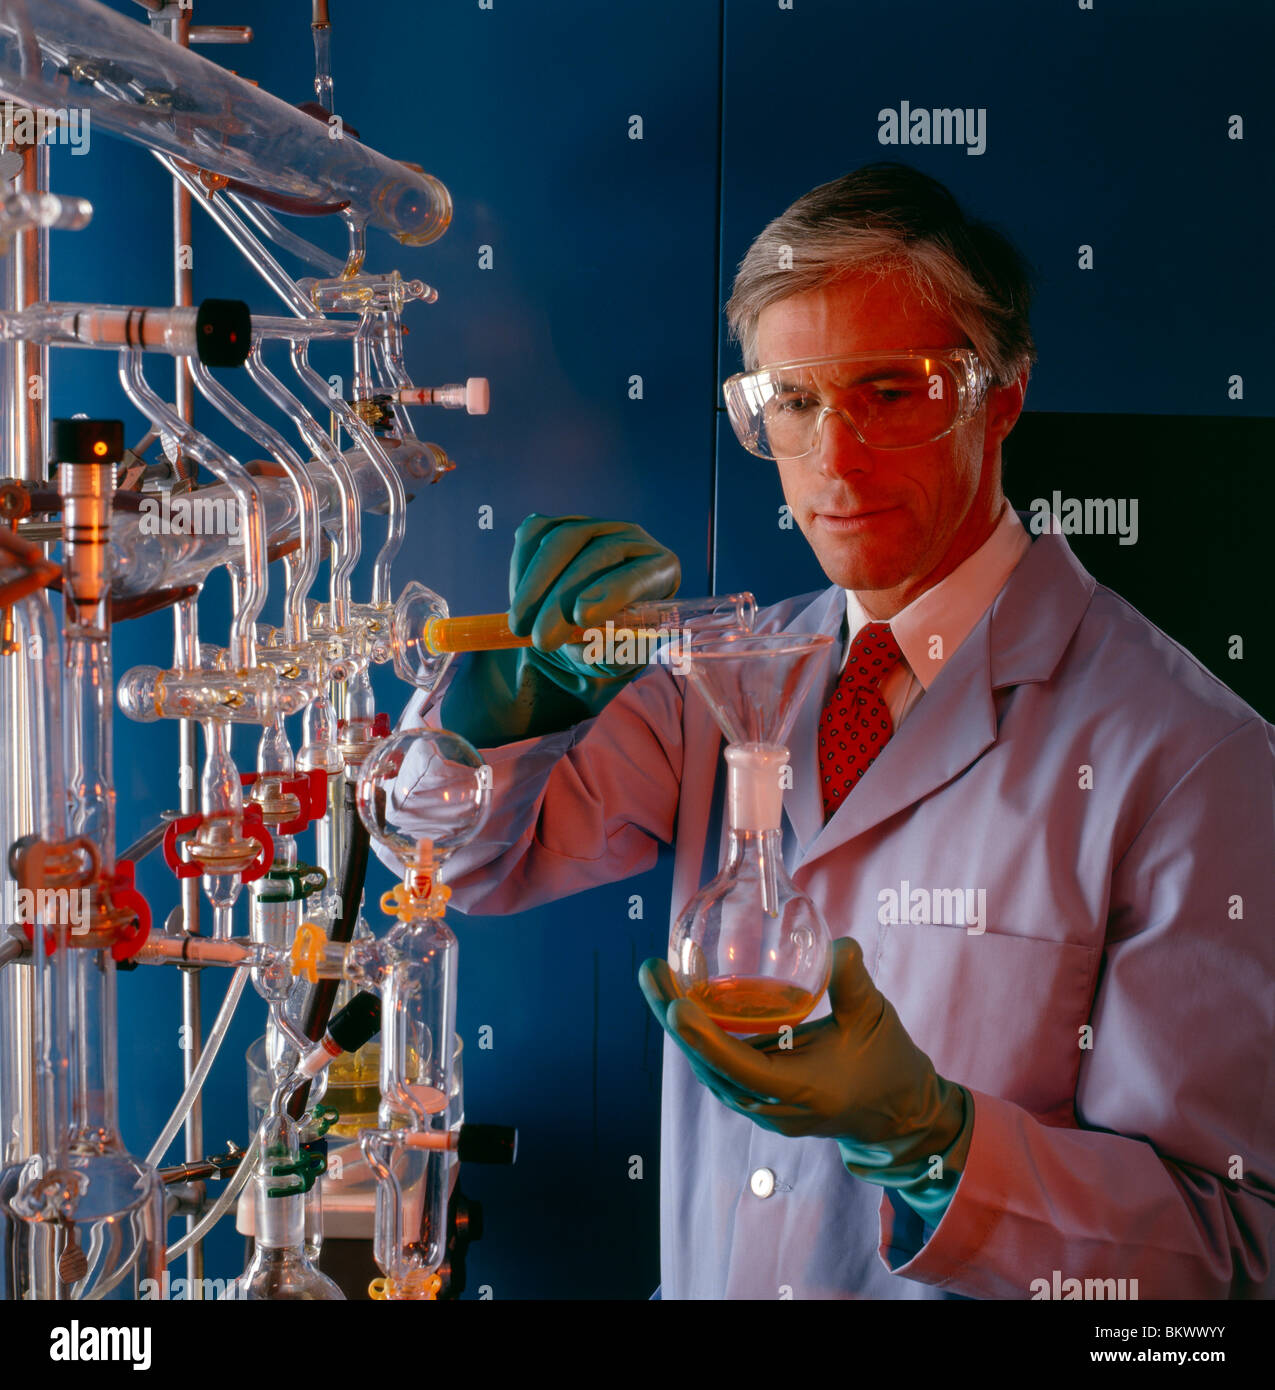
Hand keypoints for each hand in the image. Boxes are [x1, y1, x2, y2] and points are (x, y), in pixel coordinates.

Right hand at [438, 514, 680, 746]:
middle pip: (597, 556)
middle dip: (561, 600)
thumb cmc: (608, 643)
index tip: (580, 617)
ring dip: (535, 584)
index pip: (640, 574)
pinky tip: (518, 600)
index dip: (611, 593)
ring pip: (562, 539)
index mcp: (659, 570)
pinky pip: (535, 532)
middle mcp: (631, 540)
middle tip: (541, 639)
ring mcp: (594, 526)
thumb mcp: (614, 658)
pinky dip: (520, 566)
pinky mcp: (558, 523)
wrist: (579, 630)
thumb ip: (610, 653)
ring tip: (519, 625)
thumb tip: (594, 645)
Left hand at [640, 938, 971, 1190]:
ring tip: (658, 978)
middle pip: (709, 1065)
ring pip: (709, 1067)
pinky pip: (721, 1068)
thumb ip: (853, 981)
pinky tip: (687, 1001)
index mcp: (800, 1091)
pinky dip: (701, 1036)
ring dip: (681, 1026)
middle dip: (674, 1020)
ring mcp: (764, 1106)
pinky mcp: (761, 1098)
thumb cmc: (889, 1066)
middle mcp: (772, 1106)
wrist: (899, 1116)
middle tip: (651, 971)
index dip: (704, 1039)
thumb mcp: (874, 1017)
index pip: (739, 1068)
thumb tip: (838, 944)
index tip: (677, 1004)